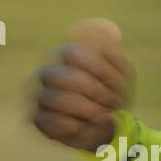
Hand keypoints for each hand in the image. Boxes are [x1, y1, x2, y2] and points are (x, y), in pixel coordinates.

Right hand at [31, 18, 135, 152]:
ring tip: (102, 116)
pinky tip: (85, 126)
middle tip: (113, 103)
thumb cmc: (112, 94)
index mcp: (66, 54)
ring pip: (58, 99)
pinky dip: (75, 126)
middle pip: (64, 76)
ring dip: (88, 110)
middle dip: (95, 92)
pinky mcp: (37, 118)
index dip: (98, 69)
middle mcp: (48, 72)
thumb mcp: (122, 74)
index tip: (118, 84)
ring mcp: (40, 95)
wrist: (105, 127)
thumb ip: (116, 55)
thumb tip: (112, 34)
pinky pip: (52, 122)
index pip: (74, 53)